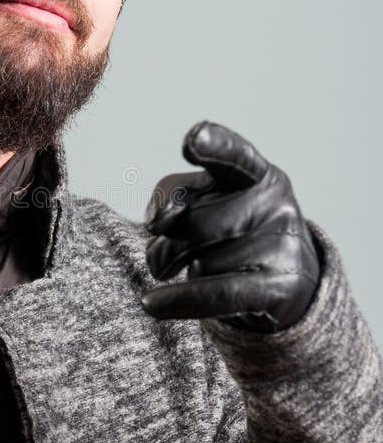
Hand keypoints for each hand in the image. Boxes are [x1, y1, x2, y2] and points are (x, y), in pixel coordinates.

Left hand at [140, 121, 320, 332]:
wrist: (290, 280)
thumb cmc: (235, 230)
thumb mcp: (208, 201)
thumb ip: (173, 195)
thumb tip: (159, 220)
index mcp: (258, 174)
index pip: (234, 156)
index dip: (214, 145)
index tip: (192, 138)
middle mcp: (275, 205)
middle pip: (195, 223)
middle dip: (164, 244)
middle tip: (160, 255)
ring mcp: (281, 246)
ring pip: (202, 262)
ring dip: (180, 273)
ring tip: (182, 272)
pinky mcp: (279, 287)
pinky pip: (216, 294)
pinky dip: (178, 300)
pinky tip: (152, 304)